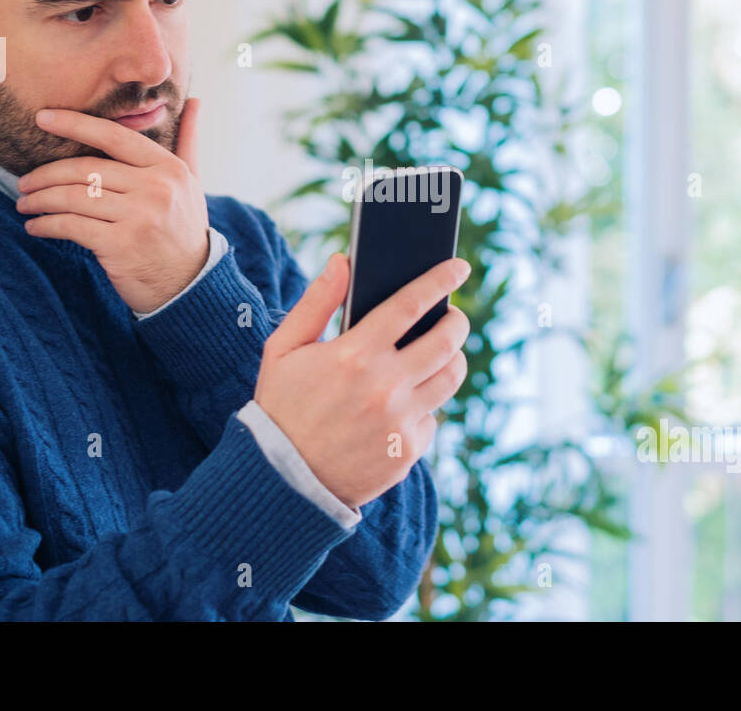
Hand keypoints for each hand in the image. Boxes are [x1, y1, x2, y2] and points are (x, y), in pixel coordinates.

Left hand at [15, 98, 209, 313]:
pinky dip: (46, 225)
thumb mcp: (192, 183)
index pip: (114, 137)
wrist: (190, 285)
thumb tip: (193, 99)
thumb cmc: (184, 230)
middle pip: (86, 169)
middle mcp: (156, 189)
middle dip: (46, 173)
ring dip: (41, 200)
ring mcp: (139, 217)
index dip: (75, 124)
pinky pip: (71, 226)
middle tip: (24, 181)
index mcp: (169, 168)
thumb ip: (188, 141)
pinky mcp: (121, 245)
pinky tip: (35, 227)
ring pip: (74, 197)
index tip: (42, 118)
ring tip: (24, 203)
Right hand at [254, 253, 472, 508]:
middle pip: (446, 341)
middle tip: (453, 316)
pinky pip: (432, 418)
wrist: (281, 480)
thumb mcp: (283, 349)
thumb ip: (315, 302)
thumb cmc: (281, 406)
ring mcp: (399, 422)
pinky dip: (424, 406)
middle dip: (456, 321)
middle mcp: (383, 387)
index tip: (458, 267)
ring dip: (452, 360)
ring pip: (450, 378)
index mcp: (354, 355)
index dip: (441, 280)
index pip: (412, 304)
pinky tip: (404, 403)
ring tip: (439, 354)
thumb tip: (342, 261)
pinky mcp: (407, 452)